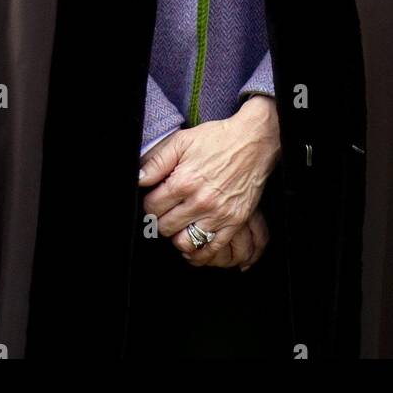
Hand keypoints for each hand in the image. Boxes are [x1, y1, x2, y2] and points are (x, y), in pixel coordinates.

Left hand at [137, 96, 280, 259]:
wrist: (253, 142)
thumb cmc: (217, 139)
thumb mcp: (182, 140)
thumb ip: (156, 160)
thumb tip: (139, 179)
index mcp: (184, 181)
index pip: (152, 207)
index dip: (150, 203)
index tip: (156, 198)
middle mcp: (200, 201)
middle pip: (165, 227)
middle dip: (162, 219)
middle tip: (168, 210)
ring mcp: (218, 215)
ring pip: (185, 243)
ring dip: (178, 236)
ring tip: (180, 224)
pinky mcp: (234, 223)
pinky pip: (211, 250)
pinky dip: (198, 252)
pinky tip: (194, 240)